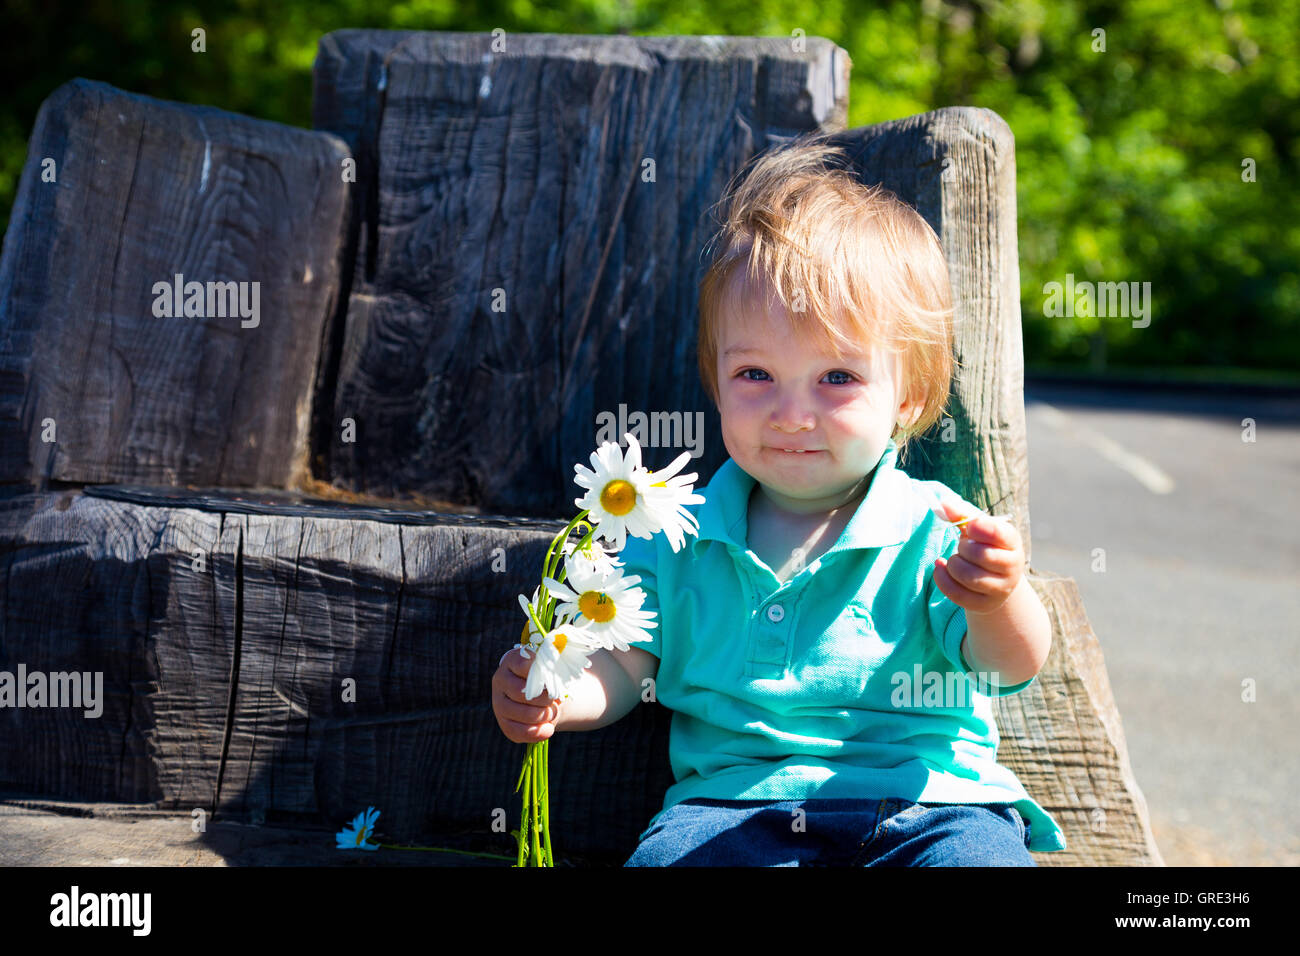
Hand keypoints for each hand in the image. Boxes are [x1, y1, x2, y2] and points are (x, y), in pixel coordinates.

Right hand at [492, 647, 561, 743]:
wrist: (543, 696)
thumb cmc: (547, 679)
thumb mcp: (549, 669)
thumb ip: (550, 671)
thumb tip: (554, 685)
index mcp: (511, 662)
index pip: (522, 665)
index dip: (540, 672)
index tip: (551, 677)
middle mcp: (500, 681)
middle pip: (521, 692)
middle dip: (544, 699)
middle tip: (553, 699)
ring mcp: (499, 703)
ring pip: (522, 714)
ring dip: (543, 715)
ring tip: (552, 712)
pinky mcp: (504, 723)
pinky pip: (518, 732)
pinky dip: (537, 732)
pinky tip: (549, 729)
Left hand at [931, 498, 1024, 615]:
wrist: (994, 579)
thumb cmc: (983, 546)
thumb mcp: (978, 529)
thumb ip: (962, 514)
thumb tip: (942, 504)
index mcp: (1012, 542)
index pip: (1000, 534)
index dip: (979, 528)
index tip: (969, 527)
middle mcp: (1013, 567)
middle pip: (981, 555)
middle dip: (963, 548)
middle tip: (963, 546)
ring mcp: (1000, 589)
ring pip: (969, 576)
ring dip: (953, 564)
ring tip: (954, 559)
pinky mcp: (984, 605)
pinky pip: (957, 594)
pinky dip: (942, 578)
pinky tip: (940, 568)